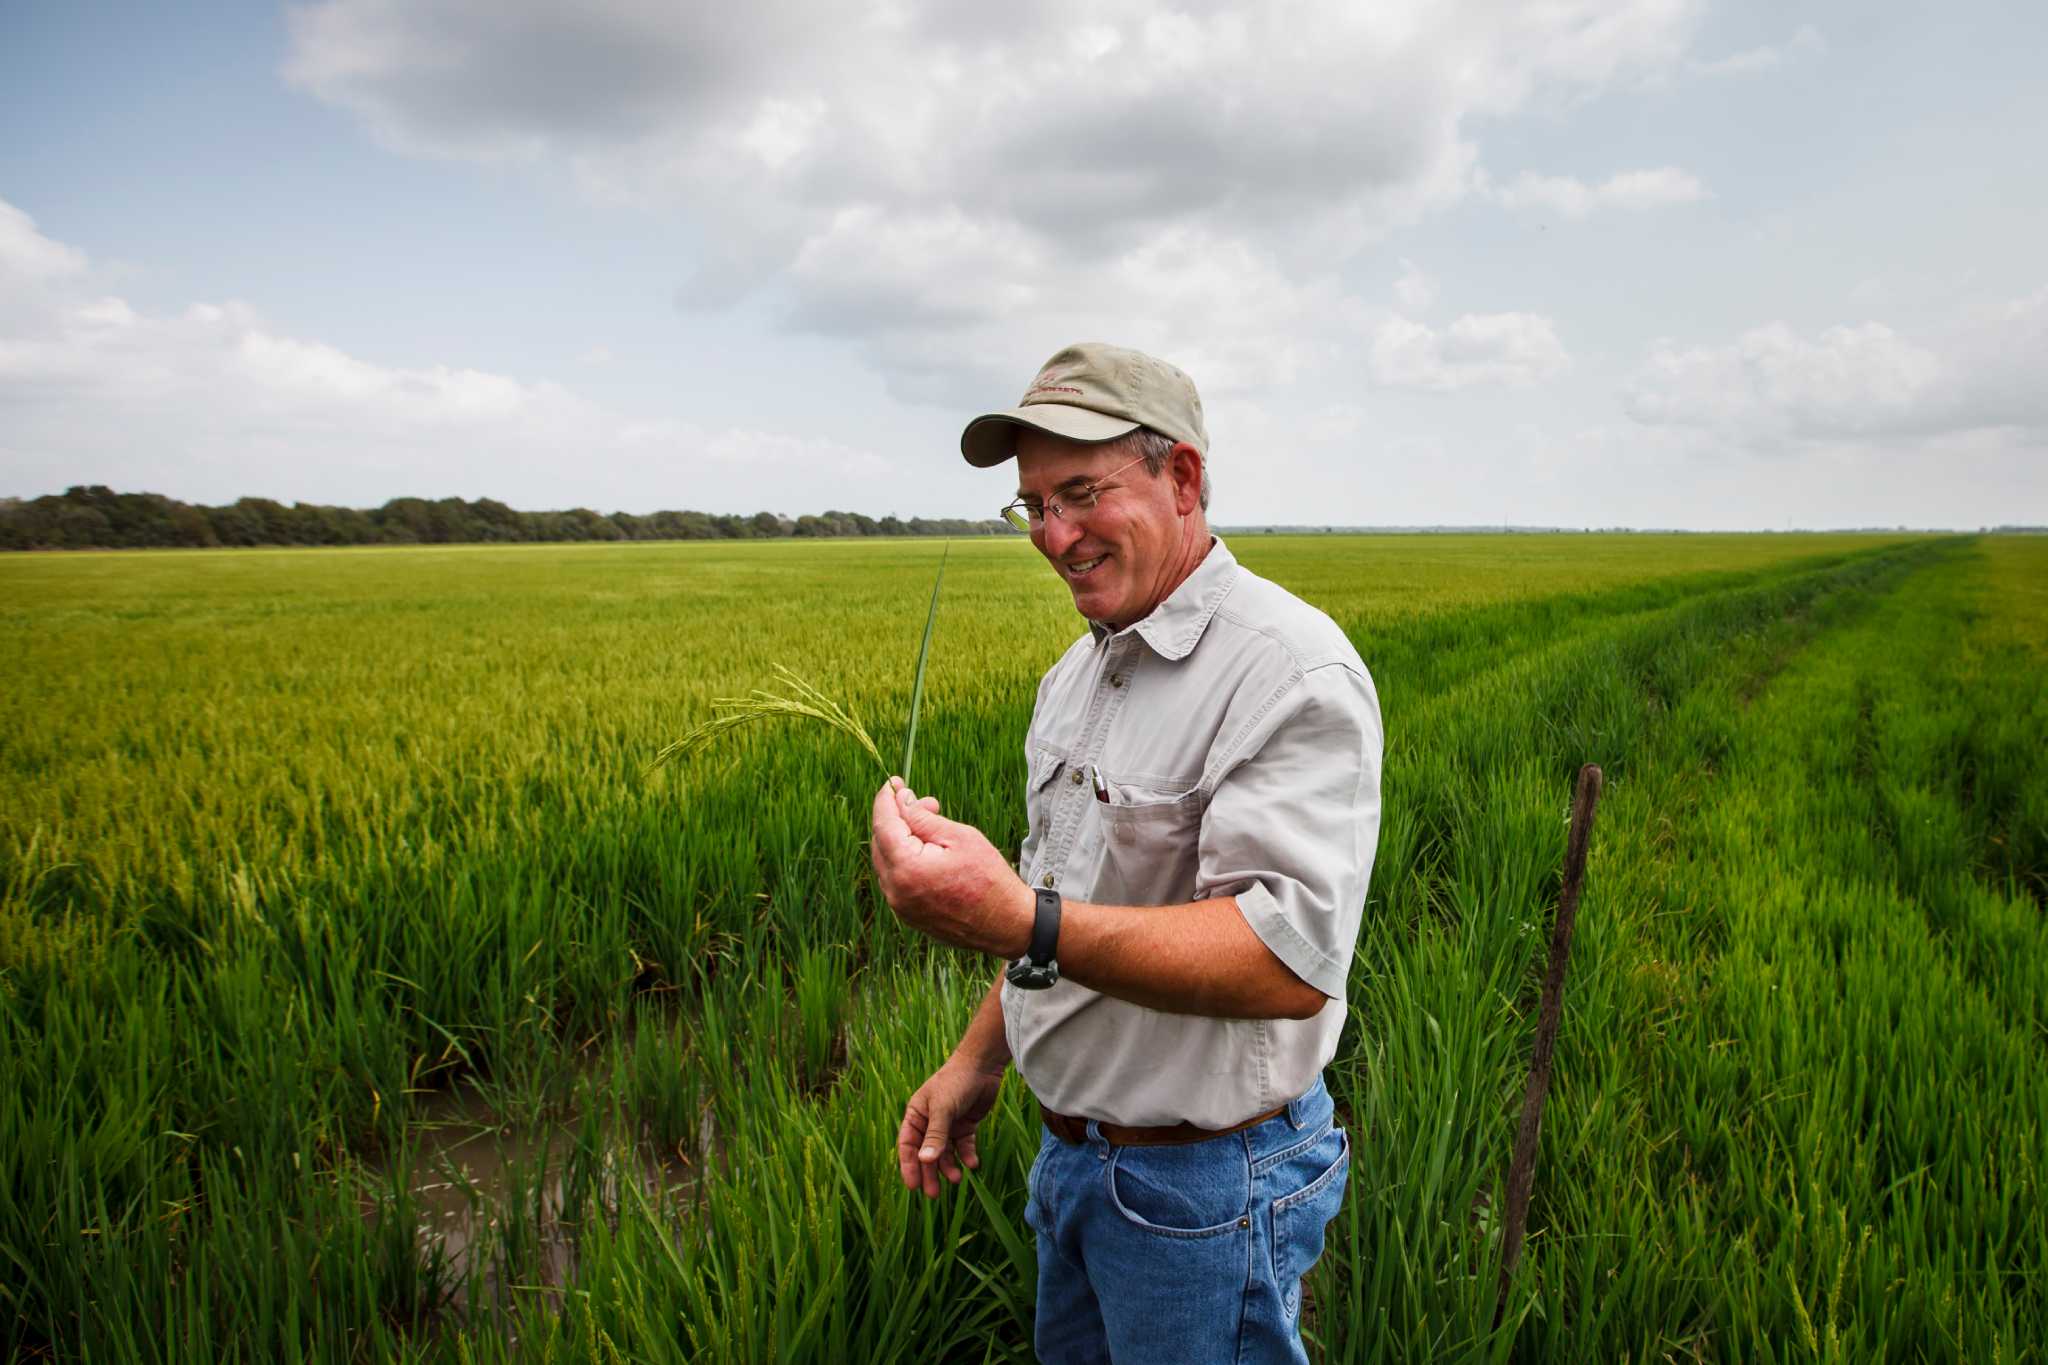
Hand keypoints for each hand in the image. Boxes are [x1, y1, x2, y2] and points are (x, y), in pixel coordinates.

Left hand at [870, 778, 1030, 957]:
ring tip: (934, 826)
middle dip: (899, 817)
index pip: (883, 824)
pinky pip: (896, 878)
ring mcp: (899, 905)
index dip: (886, 799)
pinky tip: (929, 851)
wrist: (1006, 924)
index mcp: (906, 868)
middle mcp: (895, 890)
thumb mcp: (960, 837)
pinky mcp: (907, 914)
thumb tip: (901, 800)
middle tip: (929, 804)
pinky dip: (906, 859)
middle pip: (880, 841)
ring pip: (886, 860)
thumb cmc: (989, 878)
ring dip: (902, 838)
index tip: (893, 782)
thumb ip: (923, 818)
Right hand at [898, 1057, 1003, 1197]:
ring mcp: (948, 1125)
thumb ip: (935, 1136)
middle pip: (926, 1154)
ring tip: (957, 1179)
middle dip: (929, 1173)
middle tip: (934, 1194)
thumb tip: (925, 1161)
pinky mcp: (966, 1125)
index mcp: (916, 1115)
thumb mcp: (943, 1109)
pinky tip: (973, 1164)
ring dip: (949, 1167)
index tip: (913, 1186)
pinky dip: (967, 1156)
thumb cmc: (956, 1082)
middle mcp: (930, 1122)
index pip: (908, 1146)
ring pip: (945, 1153)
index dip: (909, 1166)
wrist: (983, 1065)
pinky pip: (964, 1146)